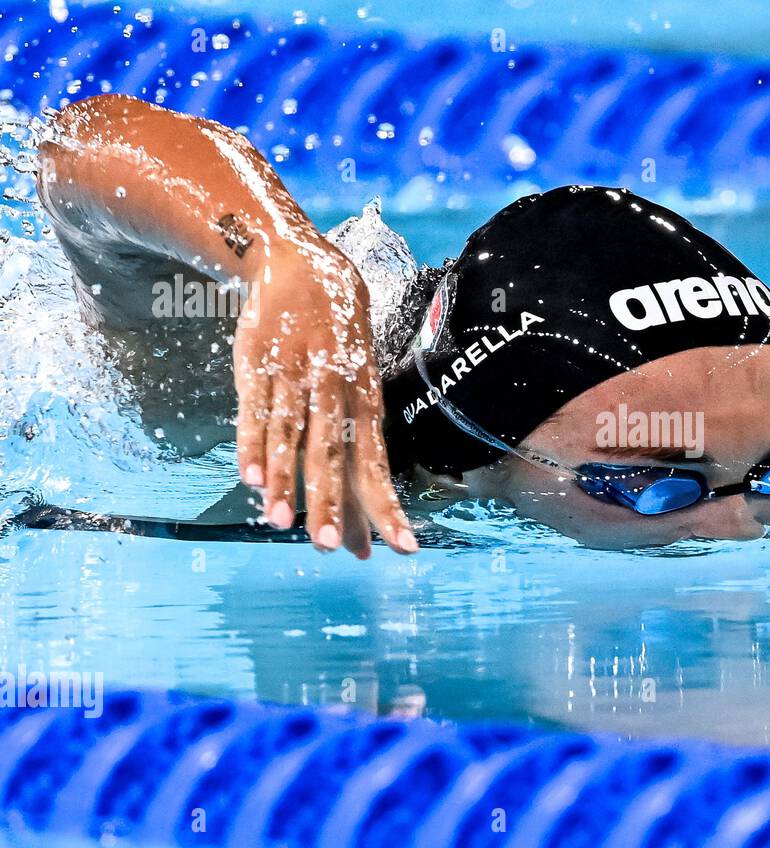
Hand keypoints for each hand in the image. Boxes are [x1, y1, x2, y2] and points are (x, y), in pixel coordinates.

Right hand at [233, 246, 416, 557]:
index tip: (403, 548)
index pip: (378, 463)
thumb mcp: (357, 385)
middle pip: (333, 453)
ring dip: (286, 481)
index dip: (387, 505)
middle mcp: (333, 389)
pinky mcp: (257, 363)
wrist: (301, 262)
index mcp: (364, 399)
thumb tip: (366, 520)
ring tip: (282, 522)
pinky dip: (252, 443)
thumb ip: (353, 450)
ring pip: (291, 435)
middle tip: (333, 546)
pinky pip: (255, 410)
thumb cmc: (337, 340)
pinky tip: (251, 476)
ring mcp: (293, 375)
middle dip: (333, 502)